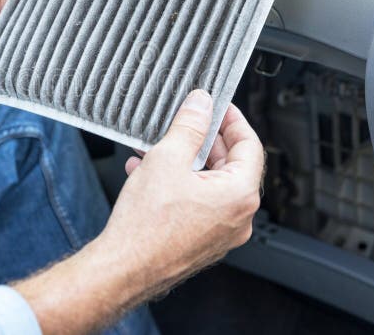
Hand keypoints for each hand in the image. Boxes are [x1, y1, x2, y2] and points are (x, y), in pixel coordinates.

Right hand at [108, 91, 263, 284]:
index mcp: (239, 195)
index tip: (218, 106)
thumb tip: (202, 104)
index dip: (233, 119)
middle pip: (230, 164)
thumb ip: (189, 126)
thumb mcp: (167, 158)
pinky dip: (178, 183)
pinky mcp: (200, 241)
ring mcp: (220, 232)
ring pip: (209, 183)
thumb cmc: (146, 226)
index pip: (250, 144)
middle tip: (187, 121)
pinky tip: (148, 172)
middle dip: (203, 139)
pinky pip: (197, 202)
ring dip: (186, 160)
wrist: (124, 268)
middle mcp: (237, 217)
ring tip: (158, 146)